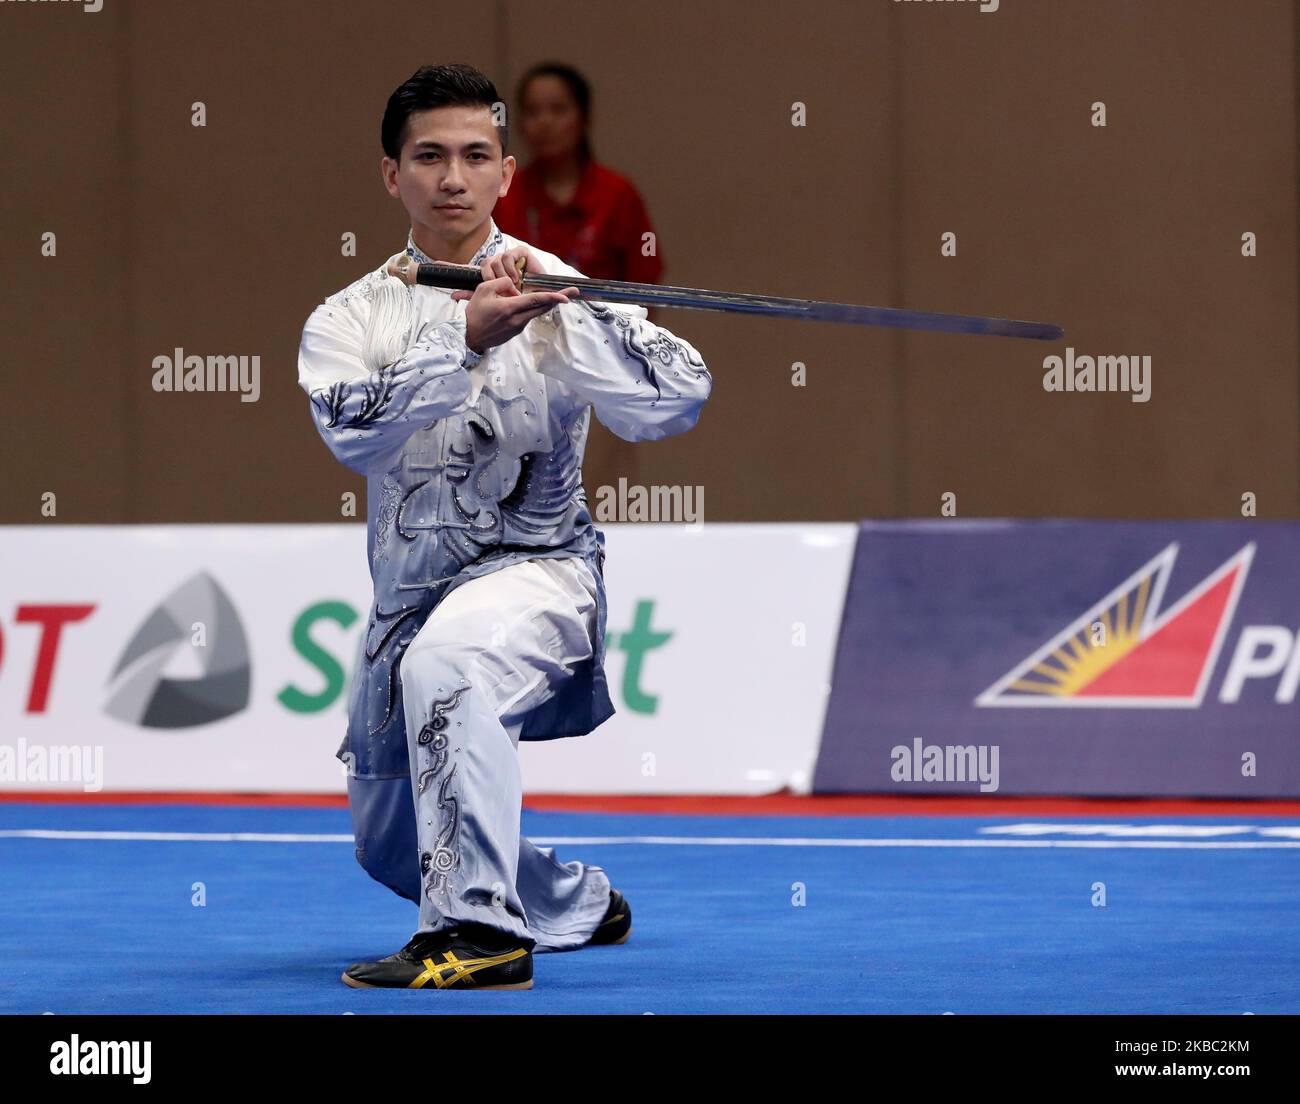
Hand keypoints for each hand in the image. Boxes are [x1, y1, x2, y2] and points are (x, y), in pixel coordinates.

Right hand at [453, 250, 577, 352]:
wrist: (468, 337)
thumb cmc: (474, 313)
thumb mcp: (483, 290)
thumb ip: (502, 283)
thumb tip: (514, 285)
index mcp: (510, 308)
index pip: (536, 300)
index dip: (553, 297)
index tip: (567, 296)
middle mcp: (518, 320)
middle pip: (543, 307)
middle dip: (559, 299)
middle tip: (573, 292)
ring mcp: (518, 328)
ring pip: (534, 312)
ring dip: (540, 302)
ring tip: (536, 295)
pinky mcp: (516, 332)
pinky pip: (525, 317)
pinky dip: (527, 309)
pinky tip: (516, 304)